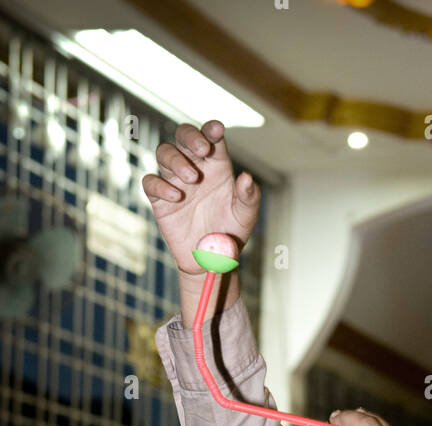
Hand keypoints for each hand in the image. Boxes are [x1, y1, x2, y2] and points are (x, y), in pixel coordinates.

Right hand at [141, 119, 260, 277]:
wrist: (211, 260)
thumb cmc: (230, 233)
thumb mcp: (246, 216)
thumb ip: (249, 197)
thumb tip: (246, 177)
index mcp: (216, 165)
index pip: (211, 138)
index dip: (211, 129)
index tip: (217, 130)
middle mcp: (194, 167)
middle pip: (183, 135)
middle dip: (190, 136)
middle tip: (202, 150)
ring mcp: (175, 181)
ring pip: (164, 152)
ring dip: (176, 160)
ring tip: (192, 179)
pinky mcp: (160, 199)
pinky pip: (151, 182)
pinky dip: (160, 185)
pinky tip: (177, 197)